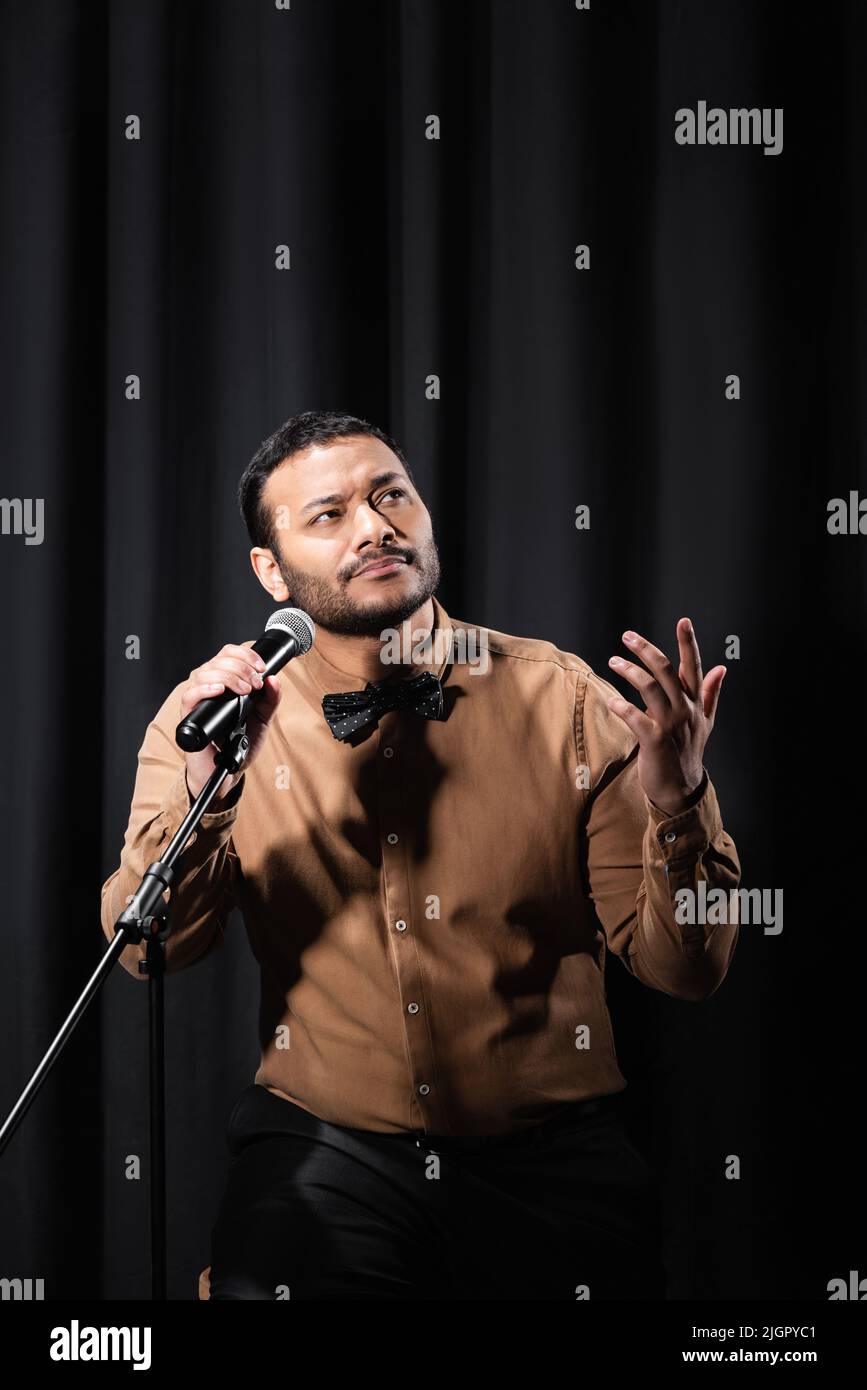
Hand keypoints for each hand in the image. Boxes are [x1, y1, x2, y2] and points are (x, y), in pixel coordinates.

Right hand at [180, 642, 281, 800]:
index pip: (228, 653)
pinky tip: (219, 690)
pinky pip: (190, 695)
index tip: (261, 668)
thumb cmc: (241, 742)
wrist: (229, 770)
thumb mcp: (263, 718)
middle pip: (218, 660)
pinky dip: (205, 689)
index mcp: (225, 682)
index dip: (245, 654)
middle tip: (255, 684)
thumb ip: (270, 699)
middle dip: (242, 667)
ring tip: (244, 690)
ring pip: (205, 673)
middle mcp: (210, 687)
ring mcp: (199, 701)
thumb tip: (274, 679)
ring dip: (229, 676)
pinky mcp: (190, 716)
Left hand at [605, 618, 726, 815]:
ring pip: (651, 688)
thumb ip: (710, 693)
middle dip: (647, 650)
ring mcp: (671, 725)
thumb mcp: (705, 721)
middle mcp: (684, 710)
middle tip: (627, 636)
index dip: (688, 643)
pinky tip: (611, 701)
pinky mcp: (655, 741)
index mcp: (694, 702)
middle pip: (667, 670)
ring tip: (613, 662)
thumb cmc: (688, 751)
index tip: (683, 620)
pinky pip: (636, 718)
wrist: (681, 788)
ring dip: (630, 672)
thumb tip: (721, 667)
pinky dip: (622, 707)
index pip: (693, 666)